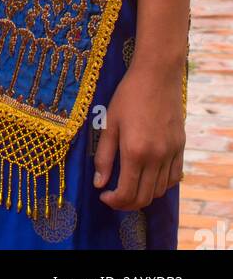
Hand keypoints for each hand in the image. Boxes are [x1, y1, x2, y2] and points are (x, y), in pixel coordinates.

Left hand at [93, 62, 185, 209]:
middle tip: (114, 196)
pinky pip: (174, 177)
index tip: (104, 196)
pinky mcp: (180, 147)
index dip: (114, 201)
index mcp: (135, 152)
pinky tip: (149, 177)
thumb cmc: (128, 95)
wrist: (157, 75)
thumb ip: (104, 156)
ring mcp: (171, 153)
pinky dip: (161, 185)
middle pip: (144, 197)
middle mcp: (156, 157)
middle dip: (127, 203)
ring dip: (144, 195)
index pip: (127, 193)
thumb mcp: (110, 123)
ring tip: (130, 186)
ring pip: (160, 190)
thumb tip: (99, 183)